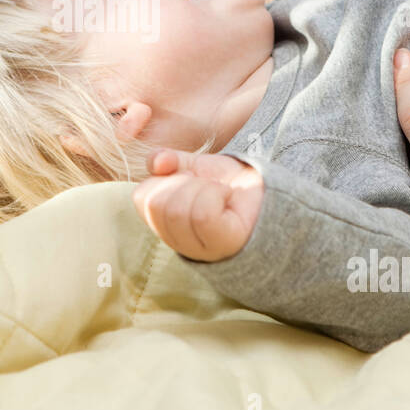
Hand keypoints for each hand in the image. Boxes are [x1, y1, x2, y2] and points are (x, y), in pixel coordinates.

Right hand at [131, 149, 263, 261]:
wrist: (267, 190)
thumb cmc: (229, 183)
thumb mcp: (194, 166)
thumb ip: (169, 161)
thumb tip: (155, 162)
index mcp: (165, 222)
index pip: (142, 199)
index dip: (161, 178)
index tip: (187, 176)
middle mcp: (178, 241)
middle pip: (157, 204)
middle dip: (182, 181)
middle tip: (205, 184)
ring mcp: (200, 248)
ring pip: (177, 209)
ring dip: (201, 187)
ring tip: (218, 191)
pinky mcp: (223, 243)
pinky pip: (202, 214)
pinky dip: (214, 194)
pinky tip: (226, 197)